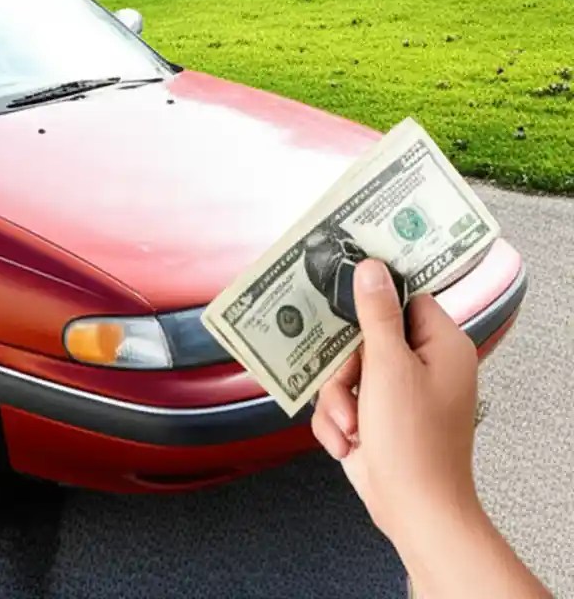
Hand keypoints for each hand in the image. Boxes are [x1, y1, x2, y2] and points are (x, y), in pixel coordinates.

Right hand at [311, 259, 481, 547]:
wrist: (413, 509)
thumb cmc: (412, 440)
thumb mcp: (388, 368)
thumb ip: (375, 315)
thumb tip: (369, 268)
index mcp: (441, 345)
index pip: (404, 299)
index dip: (372, 296)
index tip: (338, 288)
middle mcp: (423, 365)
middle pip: (363, 337)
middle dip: (343, 368)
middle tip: (344, 385)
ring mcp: (399, 394)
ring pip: (345, 373)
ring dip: (336, 400)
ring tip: (349, 425)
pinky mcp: (377, 418)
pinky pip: (342, 402)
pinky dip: (337, 422)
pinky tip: (347, 442)